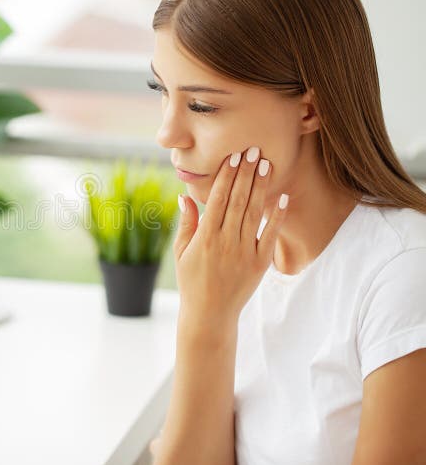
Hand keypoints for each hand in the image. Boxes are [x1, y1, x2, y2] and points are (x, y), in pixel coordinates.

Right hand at [174, 147, 287, 328]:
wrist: (209, 314)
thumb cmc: (191, 281)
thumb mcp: (181, 252)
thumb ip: (186, 223)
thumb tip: (185, 196)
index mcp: (205, 237)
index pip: (219, 199)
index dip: (227, 176)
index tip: (234, 156)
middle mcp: (225, 242)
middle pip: (239, 200)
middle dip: (246, 173)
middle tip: (254, 150)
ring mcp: (244, 252)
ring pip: (254, 212)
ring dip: (261, 186)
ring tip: (266, 164)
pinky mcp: (259, 263)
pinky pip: (269, 235)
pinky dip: (276, 216)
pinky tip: (282, 197)